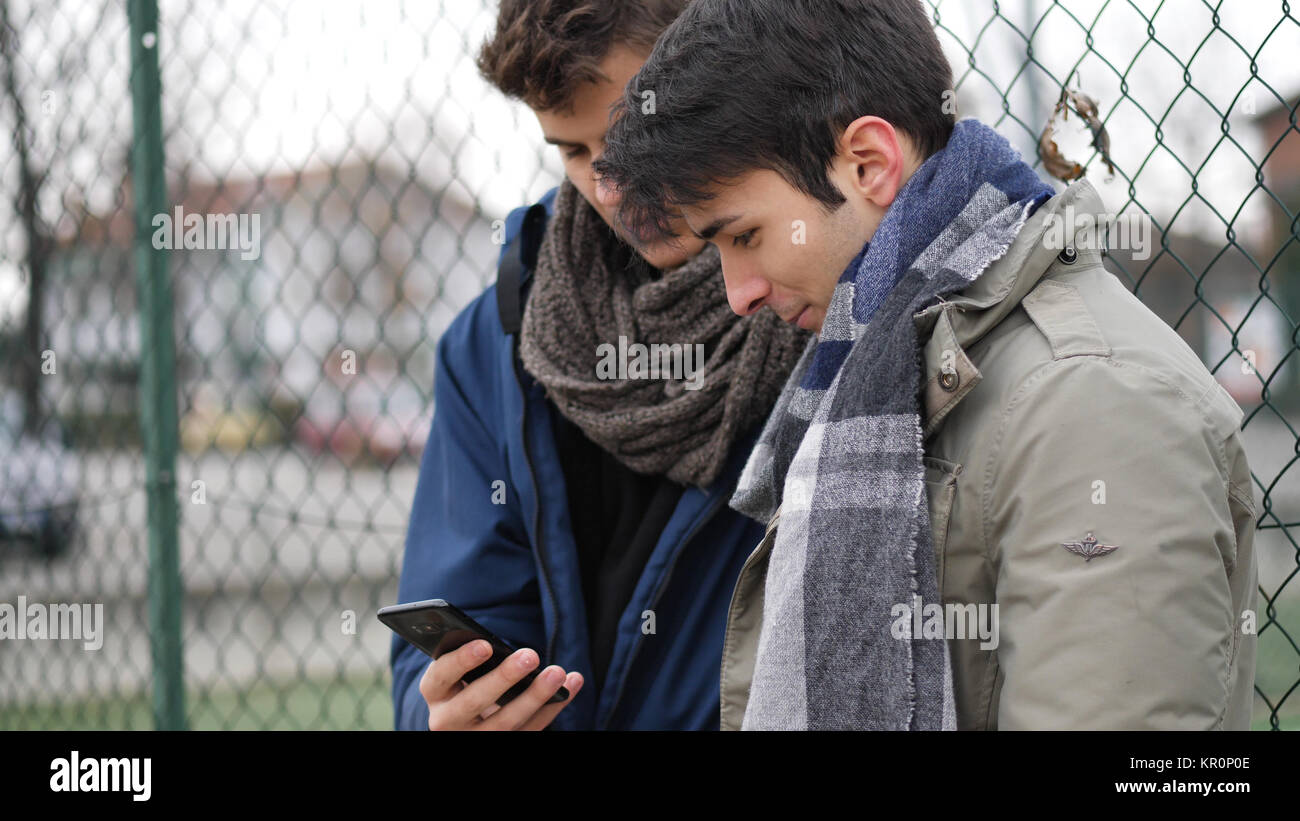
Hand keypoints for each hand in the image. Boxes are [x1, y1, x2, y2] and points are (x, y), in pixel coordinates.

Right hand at [419, 639, 582, 730]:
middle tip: (530, 656)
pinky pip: (531, 729)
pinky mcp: (501, 744)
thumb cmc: (466, 681)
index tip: (486, 645)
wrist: (467, 721)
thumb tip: (502, 646)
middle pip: (475, 701)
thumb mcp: (460, 671)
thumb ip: (472, 659)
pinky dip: (554, 706)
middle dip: (504, 678)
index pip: (441, 676)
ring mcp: (474, 737)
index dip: (462, 660)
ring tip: (557, 673)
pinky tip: (571, 683)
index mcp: (434, 692)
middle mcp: (447, 720)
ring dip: (536, 696)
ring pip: (506, 722)